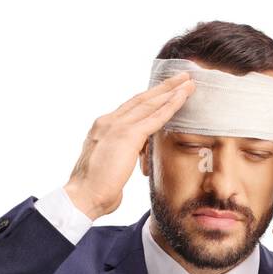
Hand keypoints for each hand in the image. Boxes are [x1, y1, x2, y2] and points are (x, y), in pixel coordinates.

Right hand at [64, 72, 195, 220]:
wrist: (83, 197)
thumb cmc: (95, 191)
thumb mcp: (108, 168)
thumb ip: (119, 159)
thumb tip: (128, 164)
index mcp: (102, 129)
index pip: (129, 109)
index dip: (148, 99)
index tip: (163, 91)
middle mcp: (108, 122)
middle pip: (141, 100)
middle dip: (162, 87)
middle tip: (181, 76)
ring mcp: (117, 126)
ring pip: (149, 103)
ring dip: (171, 91)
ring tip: (188, 81)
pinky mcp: (127, 136)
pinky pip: (155, 117)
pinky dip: (171, 105)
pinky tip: (183, 96)